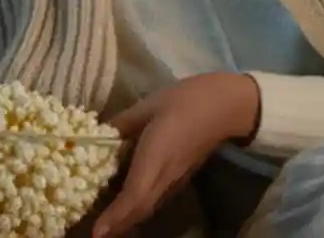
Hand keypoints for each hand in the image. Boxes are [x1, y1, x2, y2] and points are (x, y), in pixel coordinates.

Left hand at [92, 72, 260, 237]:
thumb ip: (123, 122)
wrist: (226, 107)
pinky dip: (140, 208)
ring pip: (150, 206)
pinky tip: (129, 206)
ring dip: (129, 219)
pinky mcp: (182, 176)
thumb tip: (102, 133)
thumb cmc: (186, 100)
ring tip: (109, 226)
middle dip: (118, 225)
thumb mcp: (148, 105)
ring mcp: (176, 177)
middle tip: (97, 234)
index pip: (135, 195)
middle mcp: (166, 173)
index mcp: (156, 156)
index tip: (98, 232)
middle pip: (141, 208)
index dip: (116, 215)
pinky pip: (158, 198)